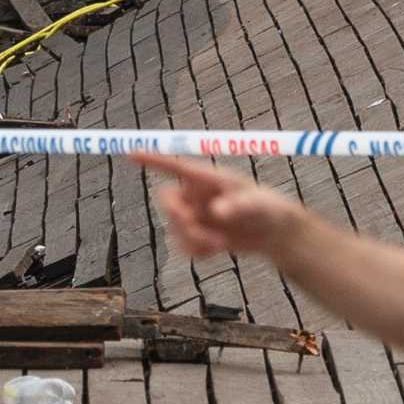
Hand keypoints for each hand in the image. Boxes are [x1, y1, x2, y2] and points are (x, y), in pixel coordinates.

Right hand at [134, 154, 309, 262]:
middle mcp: (196, 195)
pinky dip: (196, 251)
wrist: (274, 233)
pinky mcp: (197, 235)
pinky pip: (182, 246)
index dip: (151, 160)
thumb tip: (217, 211)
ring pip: (174, 228)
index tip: (130, 153)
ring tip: (221, 243)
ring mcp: (195, 215)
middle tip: (194, 225)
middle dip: (177, 216)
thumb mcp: (258, 205)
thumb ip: (239, 206)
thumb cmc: (268, 208)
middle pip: (166, 200)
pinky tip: (217, 250)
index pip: (174, 166)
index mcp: (207, 178)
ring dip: (193, 239)